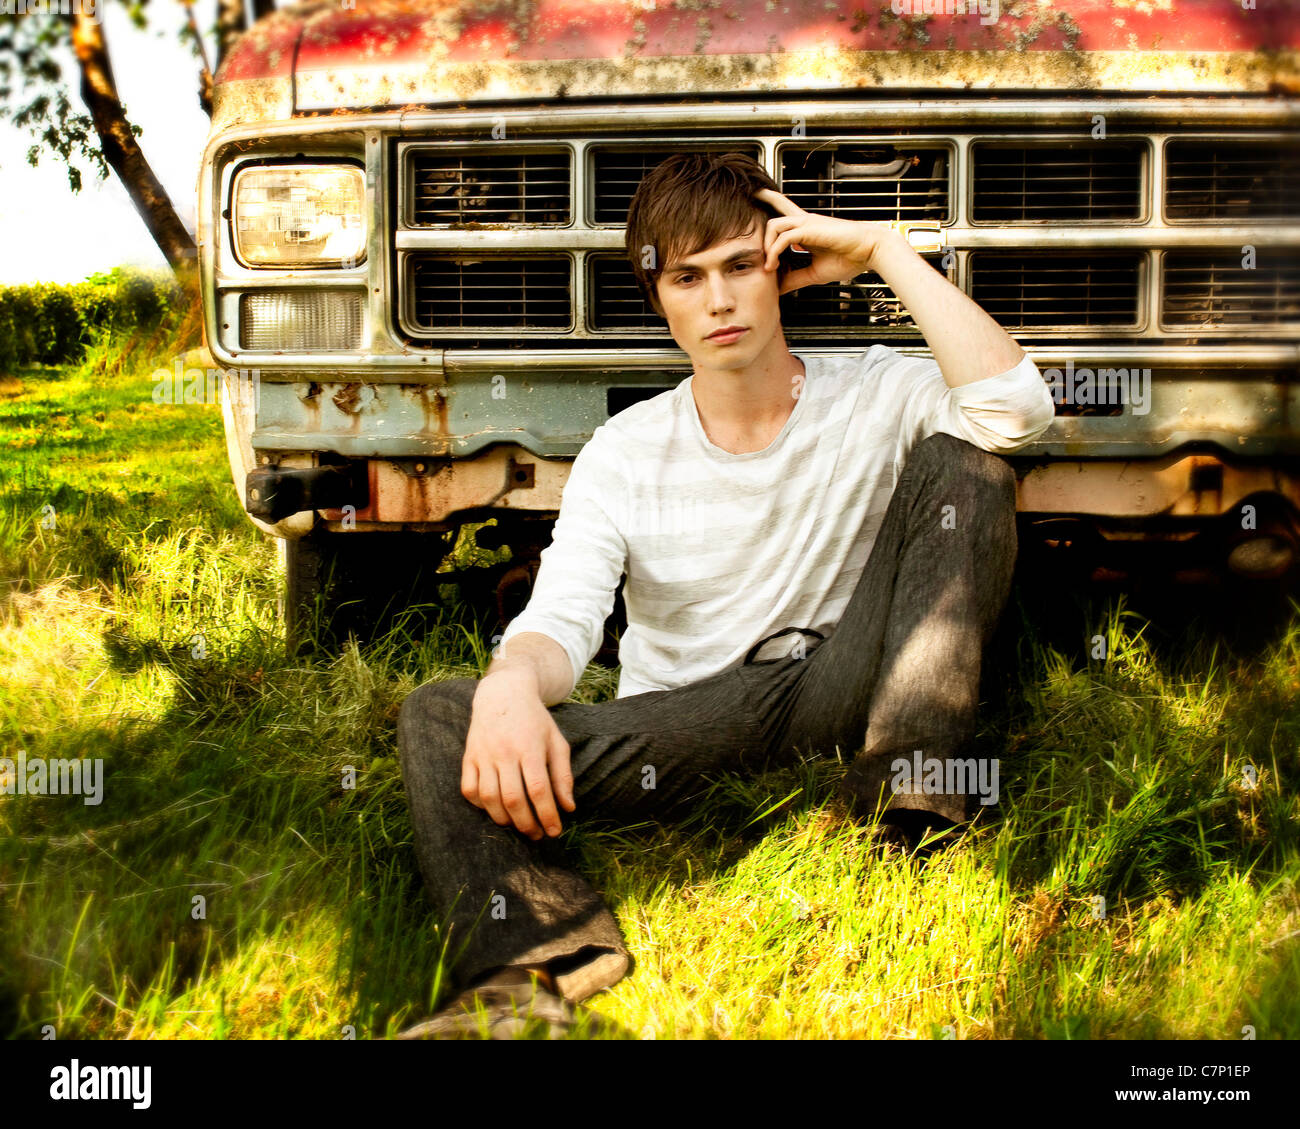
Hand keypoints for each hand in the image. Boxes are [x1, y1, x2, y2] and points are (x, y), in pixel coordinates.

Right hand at [462, 672, 575, 839]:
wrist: (503, 693)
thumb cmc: (535, 720)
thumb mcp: (556, 741)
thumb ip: (563, 775)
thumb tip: (568, 808)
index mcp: (530, 747)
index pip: (538, 790)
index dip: (547, 815)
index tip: (555, 831)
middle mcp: (504, 752)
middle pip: (513, 799)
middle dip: (526, 824)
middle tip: (537, 835)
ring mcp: (483, 754)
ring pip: (489, 798)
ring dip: (504, 819)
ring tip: (518, 826)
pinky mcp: (468, 757)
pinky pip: (469, 789)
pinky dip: (480, 806)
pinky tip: (495, 809)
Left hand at [754, 187, 894, 294]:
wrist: (869, 251)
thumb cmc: (848, 258)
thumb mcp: (815, 272)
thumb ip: (796, 277)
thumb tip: (779, 288)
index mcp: (806, 229)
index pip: (784, 212)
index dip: (770, 204)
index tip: (757, 205)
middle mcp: (804, 222)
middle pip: (774, 210)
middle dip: (759, 212)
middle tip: (751, 230)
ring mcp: (806, 224)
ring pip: (773, 224)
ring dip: (765, 245)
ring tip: (768, 265)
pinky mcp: (810, 229)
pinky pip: (783, 237)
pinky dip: (775, 252)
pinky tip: (774, 266)